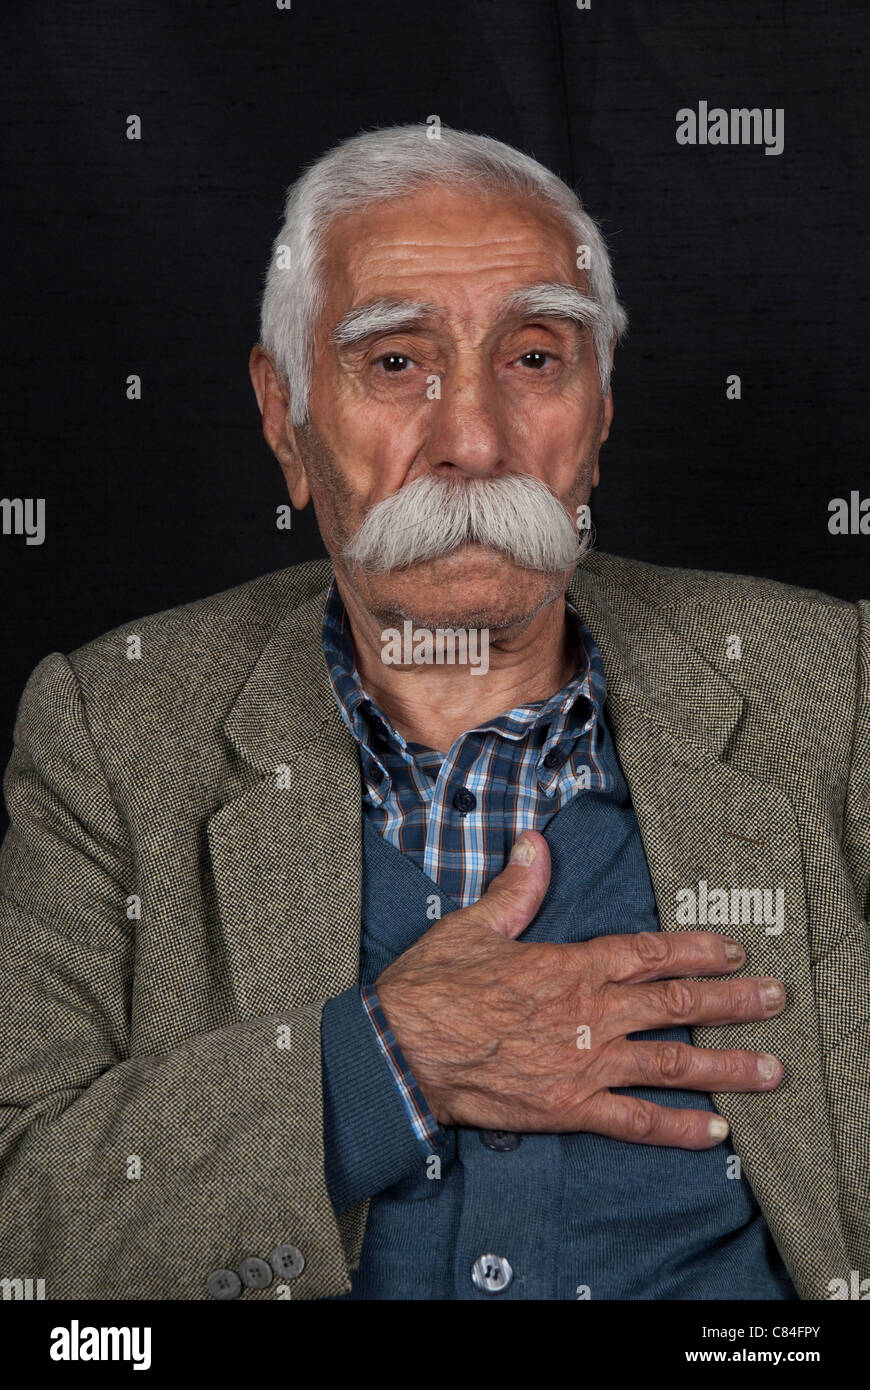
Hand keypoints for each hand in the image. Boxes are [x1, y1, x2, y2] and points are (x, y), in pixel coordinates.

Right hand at [375, 831, 785, 1147]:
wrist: (400, 1052)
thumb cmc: (432, 987)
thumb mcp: (473, 926)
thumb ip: (516, 889)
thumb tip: (534, 843)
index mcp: (570, 966)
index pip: (649, 954)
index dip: (697, 951)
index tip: (733, 951)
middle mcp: (590, 1014)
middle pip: (676, 1005)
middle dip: (733, 1002)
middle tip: (776, 1000)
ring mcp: (584, 1064)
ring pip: (670, 1064)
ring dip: (727, 1067)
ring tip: (772, 1071)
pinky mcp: (569, 1108)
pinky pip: (635, 1122)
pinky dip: (678, 1129)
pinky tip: (716, 1133)